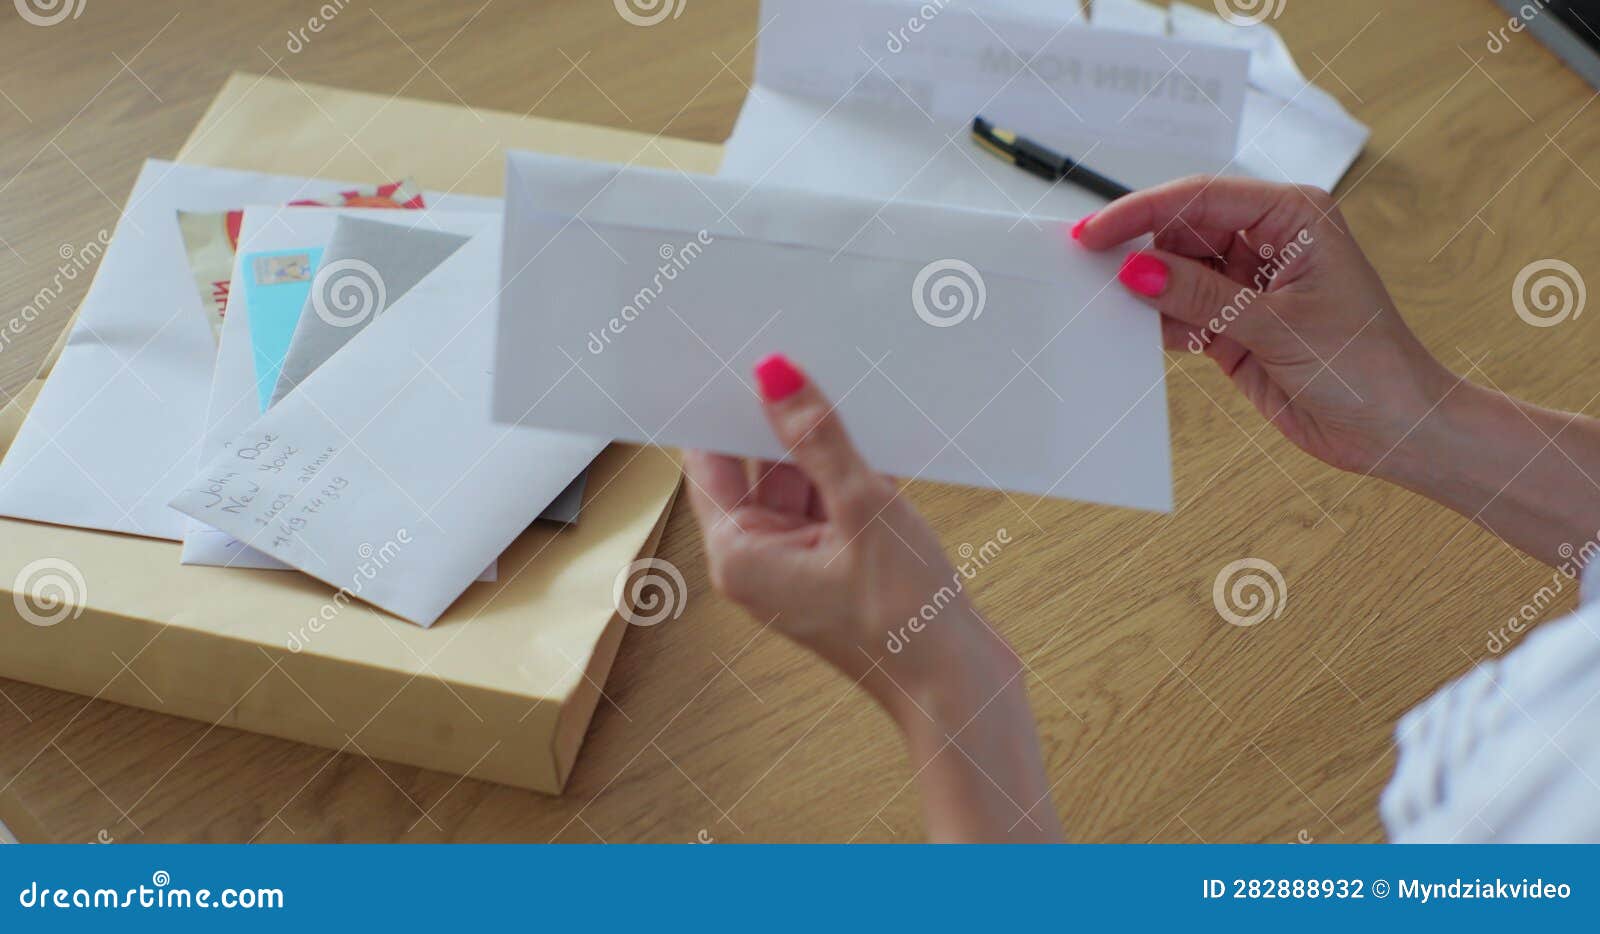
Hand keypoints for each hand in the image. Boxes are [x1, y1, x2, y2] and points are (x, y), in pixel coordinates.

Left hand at [683, 353, 1060, 841]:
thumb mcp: (861, 507)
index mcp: (739, 555)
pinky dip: (847, 476)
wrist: (959, 688)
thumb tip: (774, 377)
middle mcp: (758, 562)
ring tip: (852, 401)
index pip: (708, 463)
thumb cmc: (906, 617)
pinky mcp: (835, 567)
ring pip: (797, 482)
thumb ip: (816, 437)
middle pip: (753, 469)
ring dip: (822, 448)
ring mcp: (798, 566)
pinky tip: (877, 445)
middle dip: (779, 422)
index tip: (730, 354)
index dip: (718, 408)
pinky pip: (828, 503)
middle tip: (802, 358)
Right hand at [1075, 175, 1451, 476]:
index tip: (1093, 233)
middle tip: (1084, 270)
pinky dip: (1155, 322)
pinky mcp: (1234, 325)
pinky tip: (1128, 331)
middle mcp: (1267, 242)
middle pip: (1182, 230)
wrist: (1395, 430)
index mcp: (1292, 217)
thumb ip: (1201, 297)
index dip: (1142, 212)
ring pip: (1175, 272)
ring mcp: (1248, 285)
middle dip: (1137, 249)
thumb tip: (1135, 271)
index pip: (1201, 198)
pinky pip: (1180, 312)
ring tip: (1097, 302)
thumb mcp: (1278, 327)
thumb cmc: (1366, 366)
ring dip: (1143, 289)